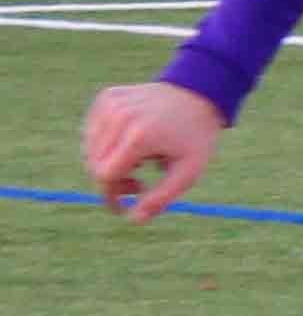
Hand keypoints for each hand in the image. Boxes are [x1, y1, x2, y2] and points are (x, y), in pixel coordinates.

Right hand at [82, 80, 223, 220]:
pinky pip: (93, 131)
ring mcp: (110, 104)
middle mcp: (119, 117)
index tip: (122, 207)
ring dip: (108, 162)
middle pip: (94, 164)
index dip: (110, 196)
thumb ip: (161, 198)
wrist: (198, 95)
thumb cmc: (195, 138)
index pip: (104, 175)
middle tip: (138, 184)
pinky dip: (105, 143)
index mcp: (139, 136)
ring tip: (139, 162)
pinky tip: (130, 143)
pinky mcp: (106, 97)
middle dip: (112, 181)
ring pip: (90, 149)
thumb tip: (133, 219)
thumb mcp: (187, 172)